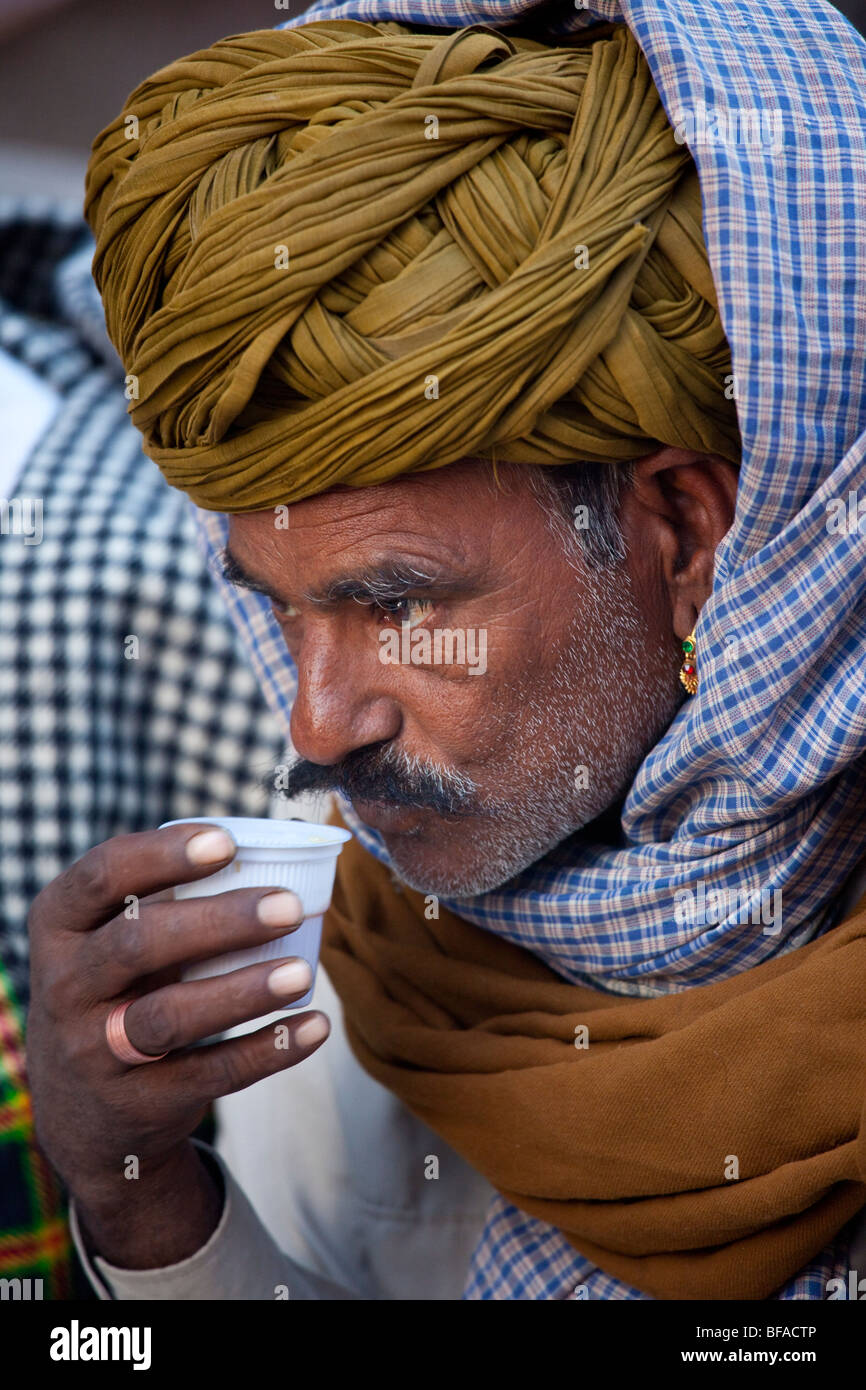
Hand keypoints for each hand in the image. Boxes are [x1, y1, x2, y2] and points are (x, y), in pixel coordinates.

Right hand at [26, 823, 329, 1265]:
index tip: (226, 842)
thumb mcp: (111, 942)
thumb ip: (166, 899)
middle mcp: (64, 986)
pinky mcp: (136, 1104)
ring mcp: (93, 1052)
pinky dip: (267, 1050)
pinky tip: (314, 1027)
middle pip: (137, 945)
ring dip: (243, 991)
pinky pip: (208, 1074)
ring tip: (303, 973)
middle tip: (289, 906)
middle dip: (219, 921)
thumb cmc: (119, 991)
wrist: (80, 1113)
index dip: (163, 855)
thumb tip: (282, 846)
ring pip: (169, 1017)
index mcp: (60, 927)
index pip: (102, 877)